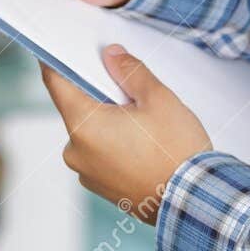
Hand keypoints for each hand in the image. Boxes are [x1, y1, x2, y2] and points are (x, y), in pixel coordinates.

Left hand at [41, 45, 211, 222]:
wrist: (193, 202)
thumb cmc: (176, 151)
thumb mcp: (157, 98)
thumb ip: (129, 71)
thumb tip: (111, 55)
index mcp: (84, 125)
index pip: (56, 83)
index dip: (56, 60)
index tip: (59, 48)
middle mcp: (76, 151)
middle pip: (77, 107)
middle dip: (99, 94)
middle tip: (130, 90)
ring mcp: (87, 173)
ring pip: (91, 131)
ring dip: (109, 121)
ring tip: (145, 123)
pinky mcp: (101, 187)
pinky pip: (100, 153)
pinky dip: (114, 143)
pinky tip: (143, 143)